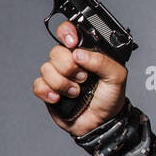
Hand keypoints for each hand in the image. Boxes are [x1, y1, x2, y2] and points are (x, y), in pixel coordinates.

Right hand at [32, 19, 127, 137]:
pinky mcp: (48, 91)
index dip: (66, 32)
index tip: (72, 43)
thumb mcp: (117, 77)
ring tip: (77, 92)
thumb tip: (79, 53)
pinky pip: (38, 85)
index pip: (69, 32)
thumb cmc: (111, 98)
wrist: (102, 123)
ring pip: (46, 69)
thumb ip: (103, 61)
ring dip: (63, 84)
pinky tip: (60, 99)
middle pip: (56, 52)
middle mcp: (69, 61)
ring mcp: (58, 76)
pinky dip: (48, 92)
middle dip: (70, 67)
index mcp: (85, 52)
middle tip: (84, 78)